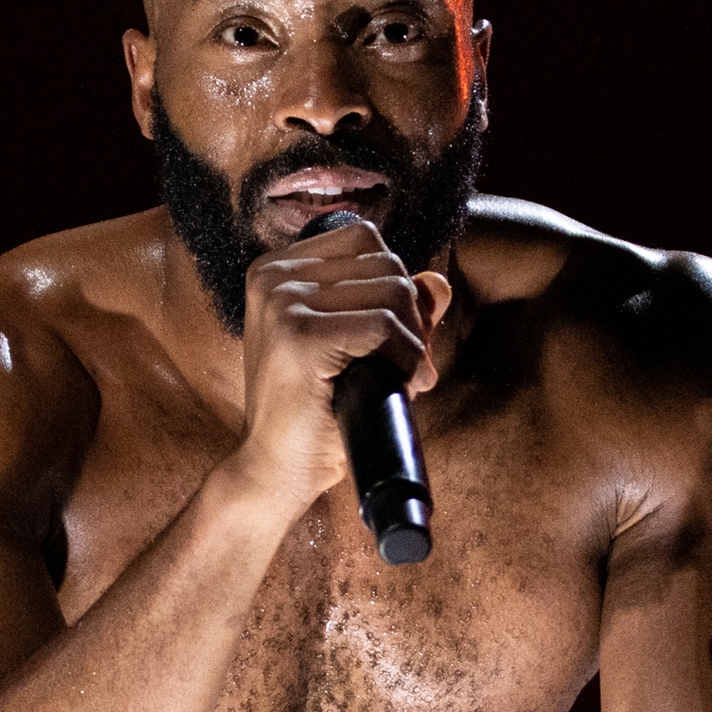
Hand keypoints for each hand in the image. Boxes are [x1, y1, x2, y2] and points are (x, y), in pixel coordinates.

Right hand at [237, 218, 450, 512]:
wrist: (275, 470)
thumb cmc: (315, 413)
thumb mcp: (355, 349)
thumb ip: (395, 310)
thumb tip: (438, 282)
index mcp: (276, 270)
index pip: (365, 240)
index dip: (395, 286)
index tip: (397, 338)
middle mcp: (273, 277)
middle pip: (384, 261)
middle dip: (411, 315)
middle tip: (409, 367)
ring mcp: (282, 303)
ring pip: (391, 290)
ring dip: (413, 340)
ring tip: (404, 379)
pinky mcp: (300, 335)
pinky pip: (384, 326)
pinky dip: (406, 357)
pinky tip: (400, 384)